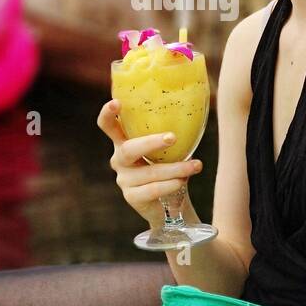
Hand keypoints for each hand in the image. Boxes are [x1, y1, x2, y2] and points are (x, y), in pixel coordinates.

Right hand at [97, 98, 201, 227]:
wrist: (169, 202)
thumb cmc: (168, 165)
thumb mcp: (167, 148)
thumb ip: (170, 132)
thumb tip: (196, 109)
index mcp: (124, 141)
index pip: (108, 125)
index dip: (108, 114)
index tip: (117, 103)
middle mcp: (120, 159)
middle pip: (129, 149)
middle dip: (151, 142)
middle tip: (172, 137)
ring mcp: (124, 179)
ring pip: (149, 172)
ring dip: (176, 168)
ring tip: (197, 165)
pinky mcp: (132, 197)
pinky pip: (152, 190)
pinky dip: (170, 185)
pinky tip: (182, 181)